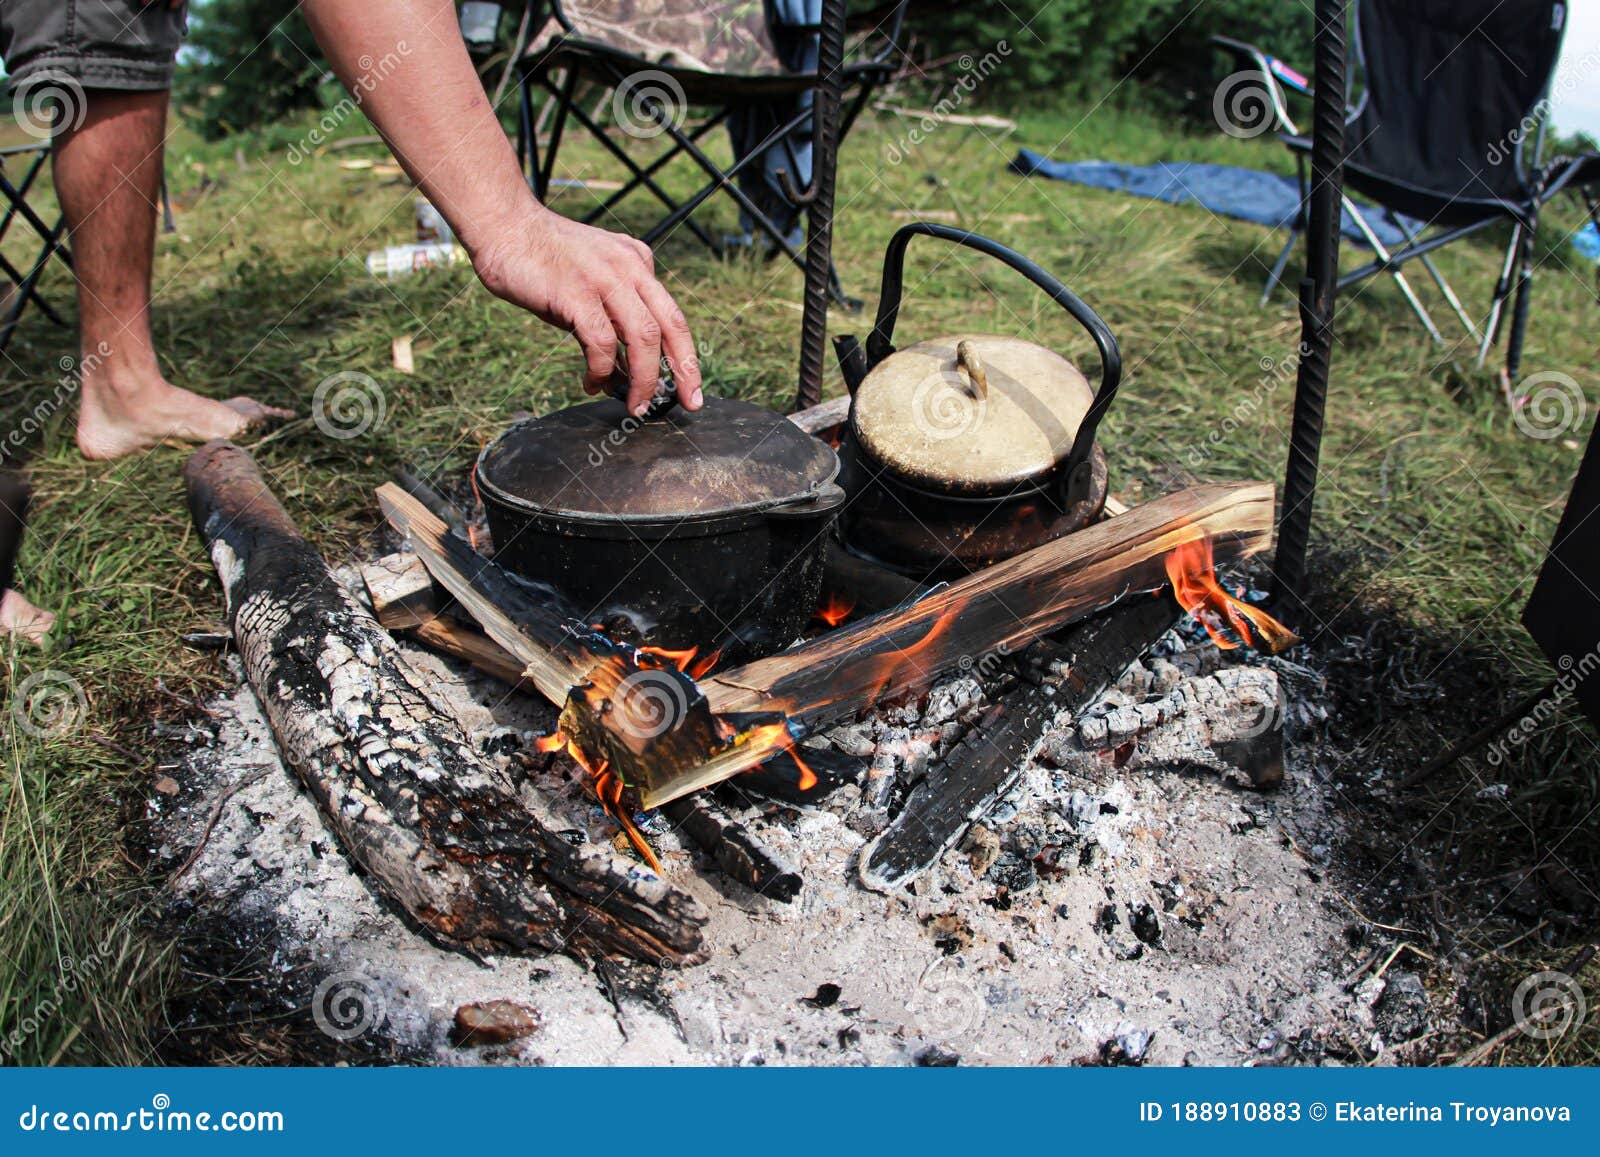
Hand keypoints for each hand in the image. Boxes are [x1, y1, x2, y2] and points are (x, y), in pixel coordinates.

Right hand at [473, 210, 702, 416]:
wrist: (505, 226)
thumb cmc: (543, 261)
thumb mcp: (592, 282)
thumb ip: (612, 317)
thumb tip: (622, 372)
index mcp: (638, 263)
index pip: (673, 316)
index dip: (687, 357)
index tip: (692, 391)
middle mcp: (629, 267)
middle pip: (670, 327)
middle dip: (683, 371)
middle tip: (686, 404)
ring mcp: (604, 278)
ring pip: (642, 337)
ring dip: (643, 379)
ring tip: (634, 405)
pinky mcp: (576, 291)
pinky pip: (601, 341)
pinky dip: (601, 369)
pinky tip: (591, 382)